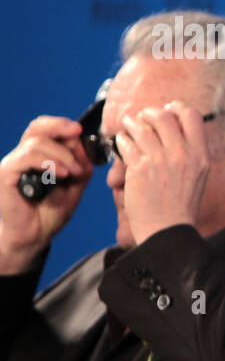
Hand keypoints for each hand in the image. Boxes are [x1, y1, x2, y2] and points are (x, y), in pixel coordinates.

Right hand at [0, 115, 94, 272]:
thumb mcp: (75, 184)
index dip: (61, 124)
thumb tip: (82, 142)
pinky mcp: (5, 174)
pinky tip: (63, 174)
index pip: (43, 127)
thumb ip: (80, 163)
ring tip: (73, 173)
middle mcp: (22, 156)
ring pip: (37, 143)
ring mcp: (12, 164)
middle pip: (37, 127)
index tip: (79, 130)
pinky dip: (49, 163)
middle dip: (62, 131)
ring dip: (62, 156)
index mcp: (37, 155)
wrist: (35, 235)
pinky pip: (26, 157)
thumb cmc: (51, 211)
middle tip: (78, 144)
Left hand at [117, 102, 210, 242]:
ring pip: (141, 126)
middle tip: (143, 117)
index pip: (192, 116)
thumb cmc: (180, 205)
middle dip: (150, 113)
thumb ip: (191, 151)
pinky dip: (121, 139)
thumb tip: (175, 127)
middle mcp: (182, 154)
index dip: (177, 108)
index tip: (168, 110)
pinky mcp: (139, 168)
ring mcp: (160, 160)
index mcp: (200, 155)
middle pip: (164, 116)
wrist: (167, 229)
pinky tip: (121, 142)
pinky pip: (126, 143)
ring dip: (132, 123)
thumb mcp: (198, 175)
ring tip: (128, 126)